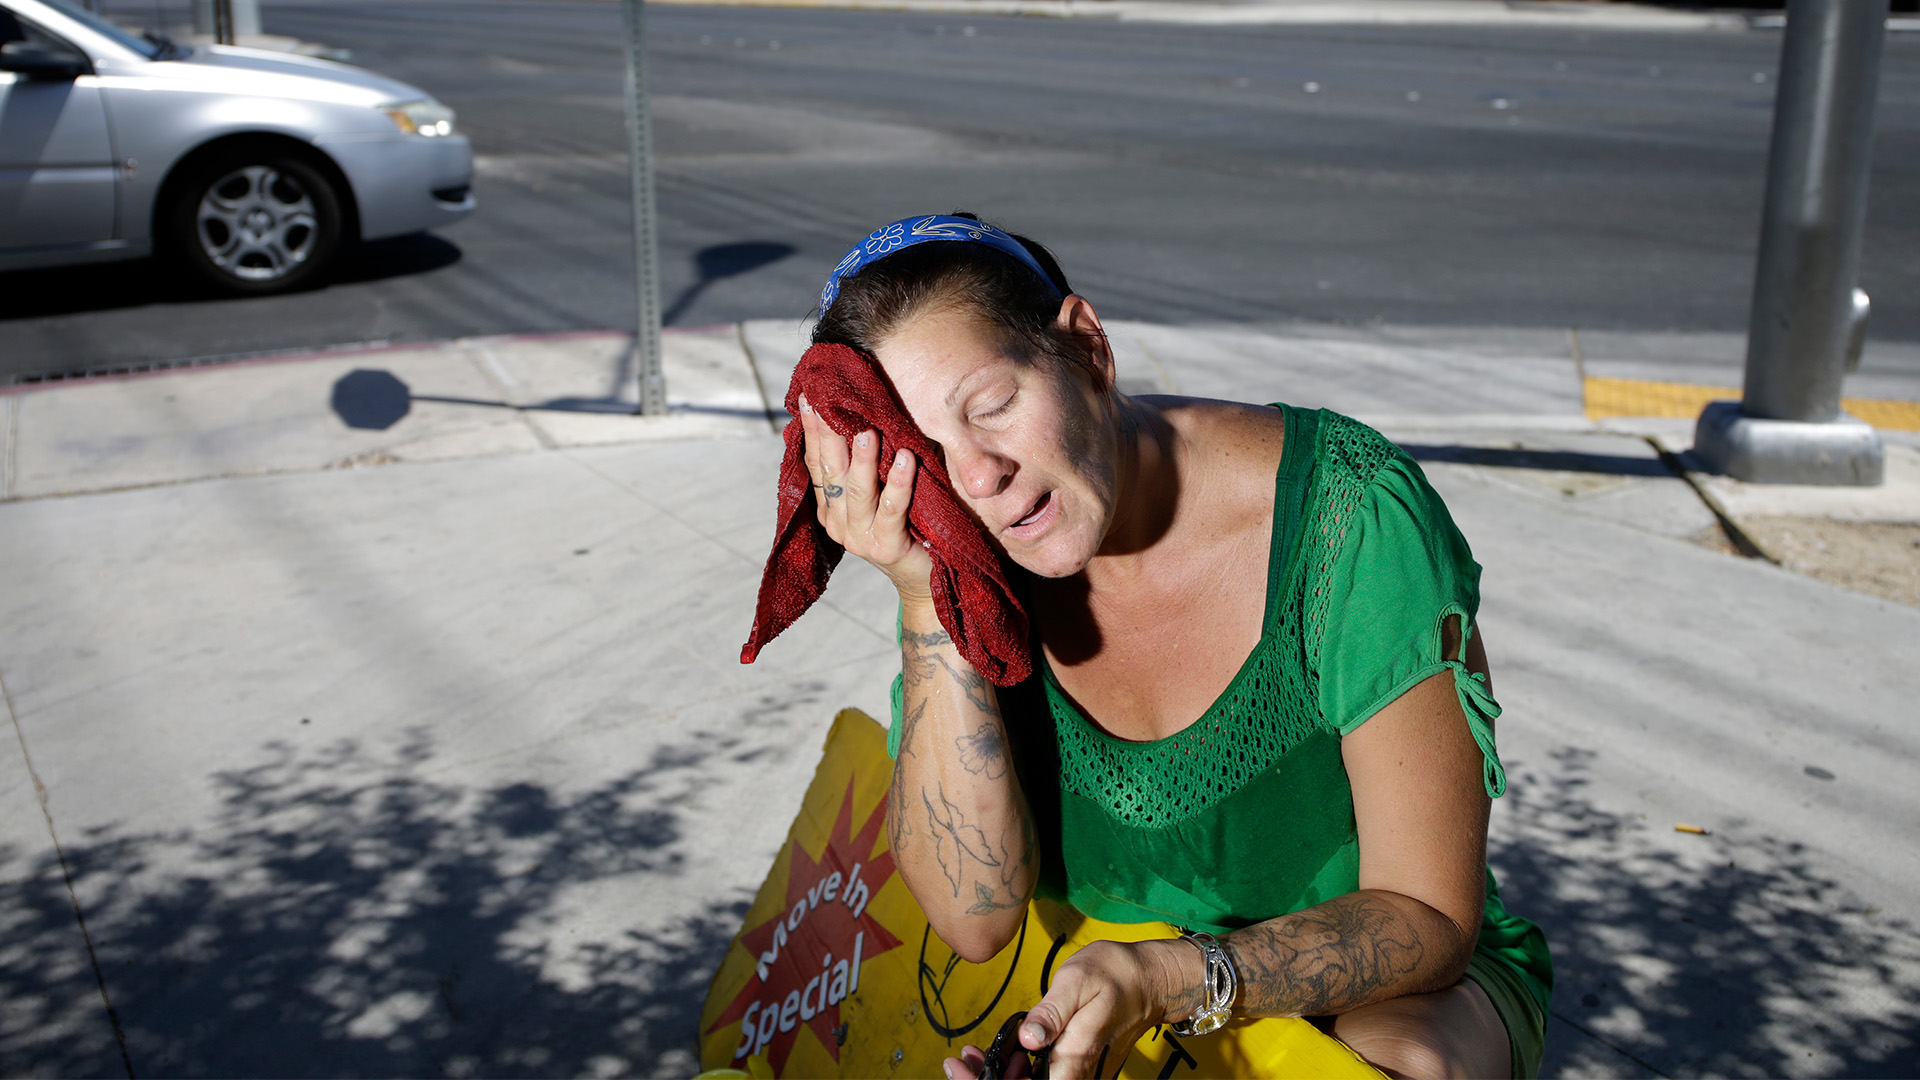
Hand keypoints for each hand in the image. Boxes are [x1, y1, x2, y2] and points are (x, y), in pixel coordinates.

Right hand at [798, 395, 934, 601]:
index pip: (817, 463)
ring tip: (866, 432)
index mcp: (830, 508)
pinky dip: (900, 484)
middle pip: (832, 472)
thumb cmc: (904, 527)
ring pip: (858, 491)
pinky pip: (892, 510)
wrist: (923, 578)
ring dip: (862, 460)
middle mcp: (838, 523)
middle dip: (829, 436)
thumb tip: (859, 418)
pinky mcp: (886, 547)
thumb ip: (865, 467)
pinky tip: (907, 459)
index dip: (812, 431)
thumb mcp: (877, 495)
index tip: (810, 398)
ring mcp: (859, 538)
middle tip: (829, 403)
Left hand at [953, 939, 1191, 1079]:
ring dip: (1001, 1076)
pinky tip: (1003, 1053)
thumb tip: (1028, 1039)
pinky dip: (1018, 1070)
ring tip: (972, 1057)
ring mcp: (1080, 1072)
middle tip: (960, 1063)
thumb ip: (1051, 1012)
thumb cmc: (1116, 974)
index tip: (964, 1069)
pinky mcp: (1078, 1066)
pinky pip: (1045, 1078)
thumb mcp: (1077, 981)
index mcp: (1075, 1057)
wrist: (1151, 980)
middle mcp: (1078, 1073)